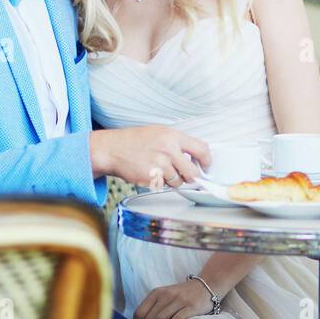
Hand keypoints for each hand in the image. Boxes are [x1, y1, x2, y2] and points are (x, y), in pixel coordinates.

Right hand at [90, 125, 209, 187]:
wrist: (112, 149)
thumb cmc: (135, 140)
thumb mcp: (159, 132)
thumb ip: (178, 142)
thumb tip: (197, 154)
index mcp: (172, 136)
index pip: (201, 149)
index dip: (206, 160)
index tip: (206, 165)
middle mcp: (168, 150)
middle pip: (192, 172)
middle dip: (190, 176)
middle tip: (185, 174)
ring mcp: (159, 165)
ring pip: (178, 181)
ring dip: (172, 180)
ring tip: (160, 170)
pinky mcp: (151, 178)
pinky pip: (164, 186)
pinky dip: (159, 183)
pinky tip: (150, 173)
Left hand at [133, 279, 213, 318]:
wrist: (205, 286)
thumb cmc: (181, 294)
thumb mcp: (165, 295)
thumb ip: (154, 306)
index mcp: (157, 292)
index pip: (140, 311)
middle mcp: (166, 295)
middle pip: (149, 317)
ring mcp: (179, 300)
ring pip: (160, 318)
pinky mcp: (191, 306)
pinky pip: (177, 318)